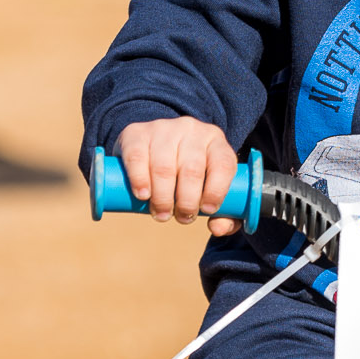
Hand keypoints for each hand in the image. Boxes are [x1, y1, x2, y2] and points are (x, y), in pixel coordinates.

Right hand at [114, 116, 240, 235]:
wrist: (153, 143)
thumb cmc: (188, 172)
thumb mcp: (209, 186)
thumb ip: (223, 213)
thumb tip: (218, 229)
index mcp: (216, 141)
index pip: (223, 164)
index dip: (217, 191)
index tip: (207, 211)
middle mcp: (191, 130)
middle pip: (192, 170)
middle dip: (187, 202)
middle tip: (182, 218)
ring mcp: (163, 129)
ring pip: (164, 167)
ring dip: (163, 198)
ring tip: (162, 214)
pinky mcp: (136, 133)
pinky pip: (137, 158)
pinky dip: (140, 180)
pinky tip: (143, 195)